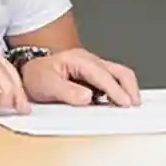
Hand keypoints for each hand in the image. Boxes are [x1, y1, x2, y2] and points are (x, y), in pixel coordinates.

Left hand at [20, 48, 140, 106]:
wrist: (32, 72)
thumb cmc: (37, 76)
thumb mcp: (46, 84)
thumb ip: (66, 91)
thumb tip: (87, 97)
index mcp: (78, 60)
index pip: (102, 74)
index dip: (115, 89)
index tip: (125, 102)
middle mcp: (89, 61)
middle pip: (118, 70)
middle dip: (129, 87)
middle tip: (134, 105)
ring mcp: (94, 67)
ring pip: (119, 74)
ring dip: (127, 89)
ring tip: (130, 105)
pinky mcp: (95, 76)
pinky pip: (113, 80)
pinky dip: (120, 90)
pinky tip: (119, 103)